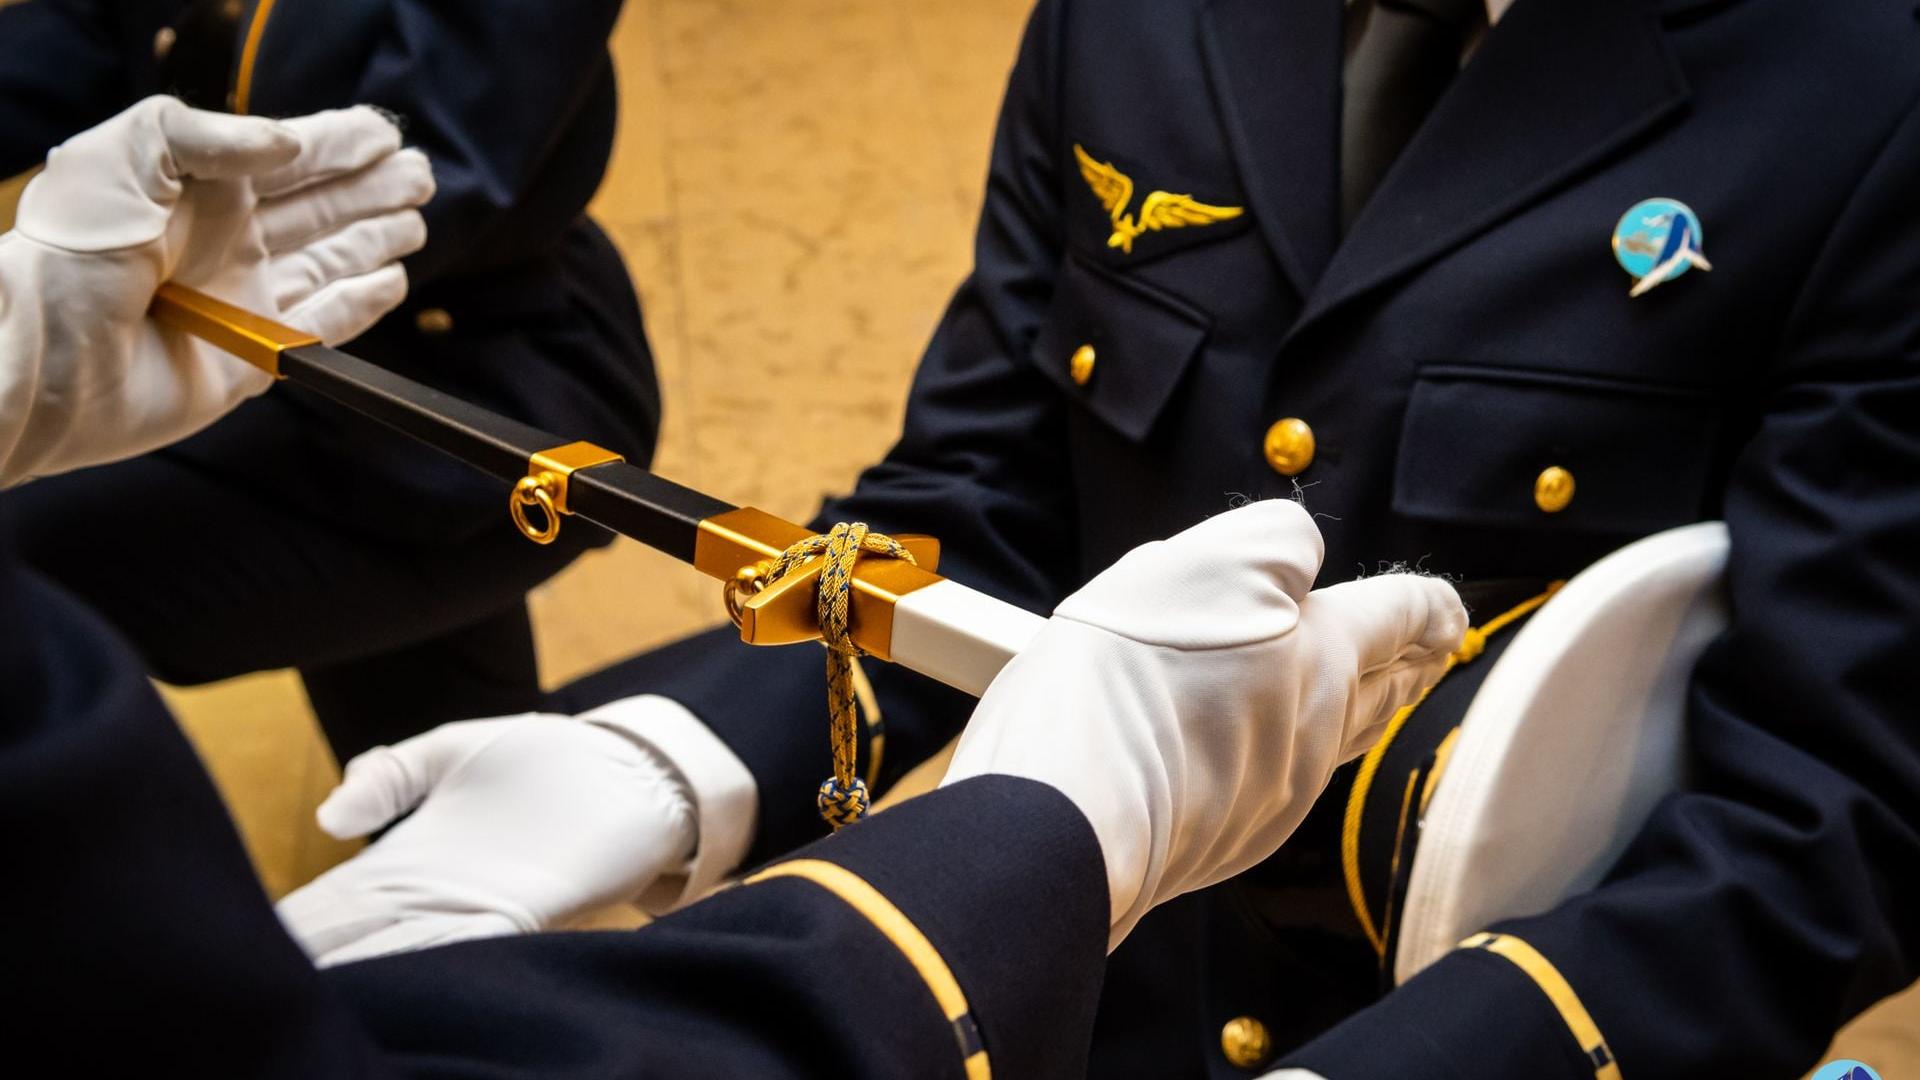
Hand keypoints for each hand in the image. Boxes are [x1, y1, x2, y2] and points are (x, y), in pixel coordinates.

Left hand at [0, 96, 432, 485]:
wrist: (45, 358)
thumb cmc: (74, 250)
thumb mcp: (126, 155)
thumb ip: (207, 135)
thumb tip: (289, 146)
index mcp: (197, 190)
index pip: (284, 158)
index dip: (337, 142)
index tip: (385, 133)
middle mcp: (224, 243)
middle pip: (316, 208)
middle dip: (371, 189)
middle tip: (421, 173)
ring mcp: (242, 302)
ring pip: (327, 263)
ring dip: (374, 240)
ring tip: (418, 222)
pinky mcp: (253, 361)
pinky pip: (322, 328)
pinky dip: (360, 306)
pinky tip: (392, 282)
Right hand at [277, 712, 696, 967]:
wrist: (631, 769)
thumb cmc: (540, 758)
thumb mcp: (450, 752)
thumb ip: (388, 775)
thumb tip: (328, 819)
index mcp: (403, 862)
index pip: (327, 905)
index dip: (289, 927)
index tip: (243, 945)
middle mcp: (432, 895)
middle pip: (353, 941)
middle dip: (312, 965)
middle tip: (263, 988)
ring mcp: (477, 908)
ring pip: (403, 956)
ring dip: (366, 977)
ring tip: (316, 995)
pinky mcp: (527, 912)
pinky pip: (472, 945)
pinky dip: (435, 962)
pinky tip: (397, 975)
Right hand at [943, 500, 1466, 947]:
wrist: (1068, 804)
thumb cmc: (1115, 675)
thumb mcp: (1189, 562)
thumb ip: (1263, 543)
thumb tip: (1299, 555)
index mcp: (1323, 648)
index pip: (1403, 608)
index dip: (1428, 600)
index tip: (1446, 605)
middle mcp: (1321, 720)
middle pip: (1391, 681)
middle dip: (1417, 656)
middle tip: (1435, 642)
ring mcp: (1288, 783)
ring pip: (1349, 733)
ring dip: (1373, 703)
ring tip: (1385, 685)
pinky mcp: (1249, 835)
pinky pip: (1293, 780)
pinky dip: (1298, 750)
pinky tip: (1273, 740)